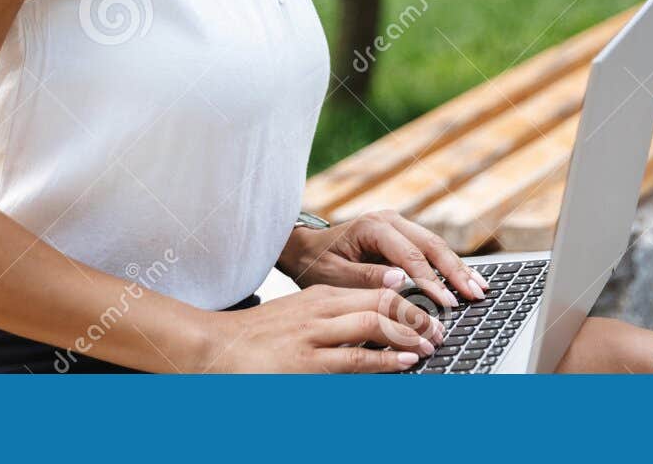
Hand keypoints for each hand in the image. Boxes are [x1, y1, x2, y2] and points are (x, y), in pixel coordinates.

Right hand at [194, 284, 447, 372]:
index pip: (376, 288)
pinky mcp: (307, 363)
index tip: (428, 310)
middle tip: (438, 328)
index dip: (408, 299)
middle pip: (382, 301)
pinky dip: (384, 359)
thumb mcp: (297, 317)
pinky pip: (355, 357)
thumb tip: (367, 325)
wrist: (214, 347)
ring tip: (430, 344)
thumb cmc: (257, 337)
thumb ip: (330, 318)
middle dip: (416, 315)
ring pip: (373, 325)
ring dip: (407, 335)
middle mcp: (320, 310)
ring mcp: (314, 335)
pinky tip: (403, 362)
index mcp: (320, 297)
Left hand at [276, 208, 487, 311]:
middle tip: (476, 295)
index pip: (410, 255)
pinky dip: (448, 266)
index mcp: (373, 226)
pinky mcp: (402, 237)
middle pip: (431, 245)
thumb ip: (366, 277)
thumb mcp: (334, 276)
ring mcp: (398, 226)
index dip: (431, 280)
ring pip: (436, 246)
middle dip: (455, 271)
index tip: (446, 302)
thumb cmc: (316, 264)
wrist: (305, 249)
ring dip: (458, 268)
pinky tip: (465, 281)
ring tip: (480, 289)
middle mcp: (389, 220)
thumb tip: (401, 280)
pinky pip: (429, 251)